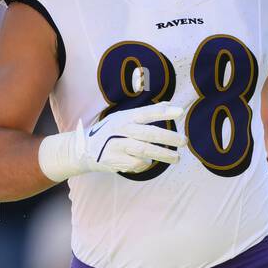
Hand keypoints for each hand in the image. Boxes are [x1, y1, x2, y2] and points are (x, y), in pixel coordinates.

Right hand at [38, 103, 185, 180]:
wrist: (82, 149)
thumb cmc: (109, 131)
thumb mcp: (123, 117)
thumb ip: (146, 112)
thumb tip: (169, 103)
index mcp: (125, 117)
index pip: (147, 112)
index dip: (164, 111)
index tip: (180, 112)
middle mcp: (121, 130)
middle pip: (148, 134)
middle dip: (168, 138)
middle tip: (184, 142)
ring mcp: (117, 146)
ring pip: (145, 151)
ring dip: (163, 155)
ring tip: (176, 158)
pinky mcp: (115, 160)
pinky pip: (137, 164)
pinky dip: (145, 164)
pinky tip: (147, 162)